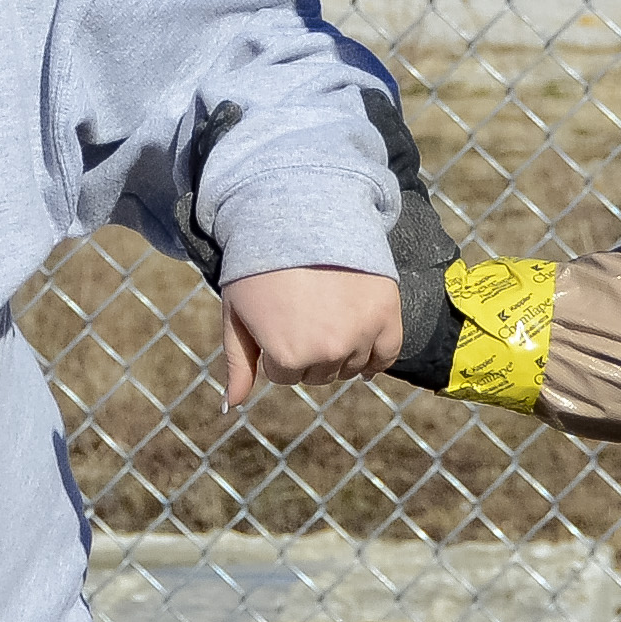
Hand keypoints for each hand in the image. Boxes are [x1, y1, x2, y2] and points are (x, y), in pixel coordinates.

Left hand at [222, 265, 407, 404]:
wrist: (300, 214)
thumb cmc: (259, 266)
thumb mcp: (237, 314)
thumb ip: (239, 363)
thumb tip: (232, 406)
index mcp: (287, 356)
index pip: (285, 375)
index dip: (276, 346)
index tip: (276, 315)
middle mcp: (328, 351)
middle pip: (319, 374)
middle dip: (308, 350)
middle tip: (303, 309)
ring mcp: (361, 334)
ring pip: (350, 367)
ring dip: (339, 350)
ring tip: (326, 311)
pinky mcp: (387, 315)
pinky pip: (387, 355)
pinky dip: (375, 355)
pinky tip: (363, 348)